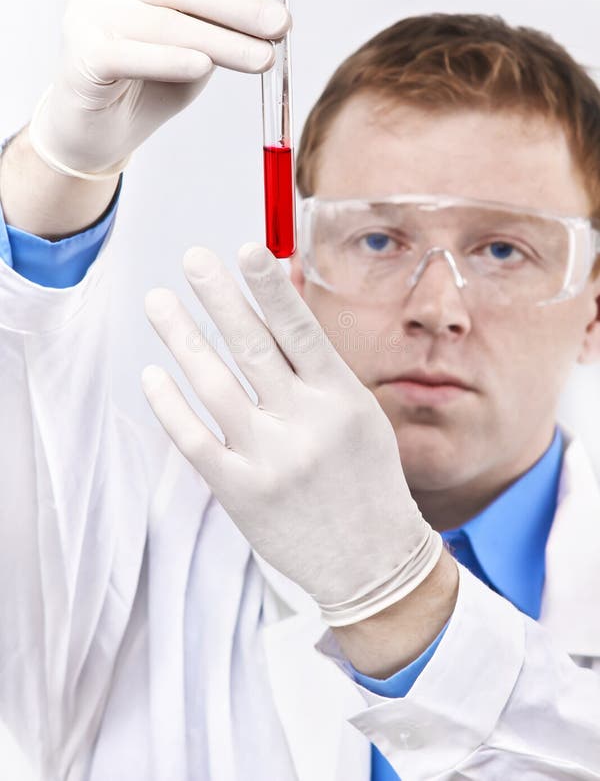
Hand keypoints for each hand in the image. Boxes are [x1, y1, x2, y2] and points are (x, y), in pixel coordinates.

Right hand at [28, 0, 289, 178]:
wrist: (97, 126)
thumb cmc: (149, 76)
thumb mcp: (193, 42)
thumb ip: (220, 23)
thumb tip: (272, 20)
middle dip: (238, 4)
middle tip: (282, 24)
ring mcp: (91, 11)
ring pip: (164, 23)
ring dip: (220, 41)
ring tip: (262, 59)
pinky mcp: (82, 55)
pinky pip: (131, 56)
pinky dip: (170, 60)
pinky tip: (202, 66)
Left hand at [141, 243, 441, 626]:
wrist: (371, 561)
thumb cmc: (367, 478)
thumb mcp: (358, 413)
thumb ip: (318, 363)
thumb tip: (284, 300)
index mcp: (342, 399)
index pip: (300, 330)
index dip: (270, 288)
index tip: (245, 248)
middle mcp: (306, 425)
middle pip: (251, 348)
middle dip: (218, 296)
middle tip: (192, 259)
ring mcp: (271, 460)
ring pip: (214, 385)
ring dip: (182, 338)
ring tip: (159, 303)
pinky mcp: (241, 492)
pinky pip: (194, 440)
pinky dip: (170, 404)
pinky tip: (154, 374)